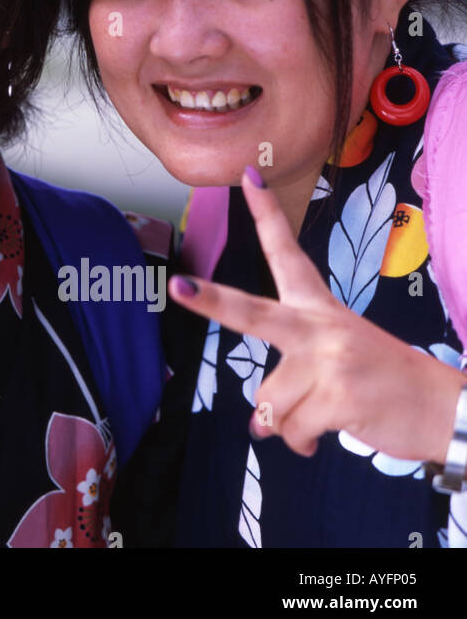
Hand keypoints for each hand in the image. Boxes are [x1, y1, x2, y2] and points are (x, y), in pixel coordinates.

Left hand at [170, 166, 466, 464]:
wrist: (444, 408)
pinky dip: (299, 441)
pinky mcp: (340, 397)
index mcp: (319, 308)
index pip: (286, 253)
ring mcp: (330, 361)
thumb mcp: (338, 357)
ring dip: (283, 423)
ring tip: (316, 418)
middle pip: (252, 313)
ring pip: (268, 401)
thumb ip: (289, 378)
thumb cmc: (382, 382)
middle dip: (211, 300)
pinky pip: (291, 428)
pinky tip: (320, 437)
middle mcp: (321, 328)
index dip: (264, 215)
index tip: (245, 178)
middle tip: (179, 286)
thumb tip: (256, 424)